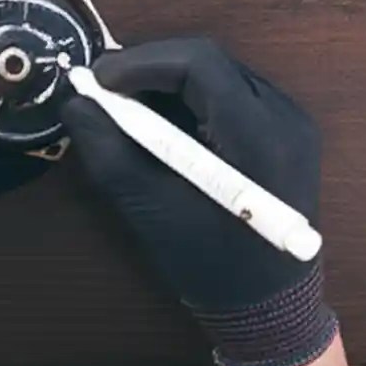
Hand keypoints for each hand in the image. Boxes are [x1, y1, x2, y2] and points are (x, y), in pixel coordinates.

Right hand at [60, 38, 336, 365]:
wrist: (268, 304)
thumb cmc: (210, 263)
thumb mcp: (149, 208)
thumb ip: (108, 149)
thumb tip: (74, 101)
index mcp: (259, 136)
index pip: (200, 64)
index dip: (142, 61)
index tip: (97, 78)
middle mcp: (284, 117)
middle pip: (209, 62)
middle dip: (149, 67)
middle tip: (103, 88)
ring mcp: (290, 121)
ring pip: (218, 73)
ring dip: (166, 81)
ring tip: (124, 103)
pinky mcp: (284, 131)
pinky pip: (230, 94)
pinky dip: (188, 97)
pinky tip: (159, 120)